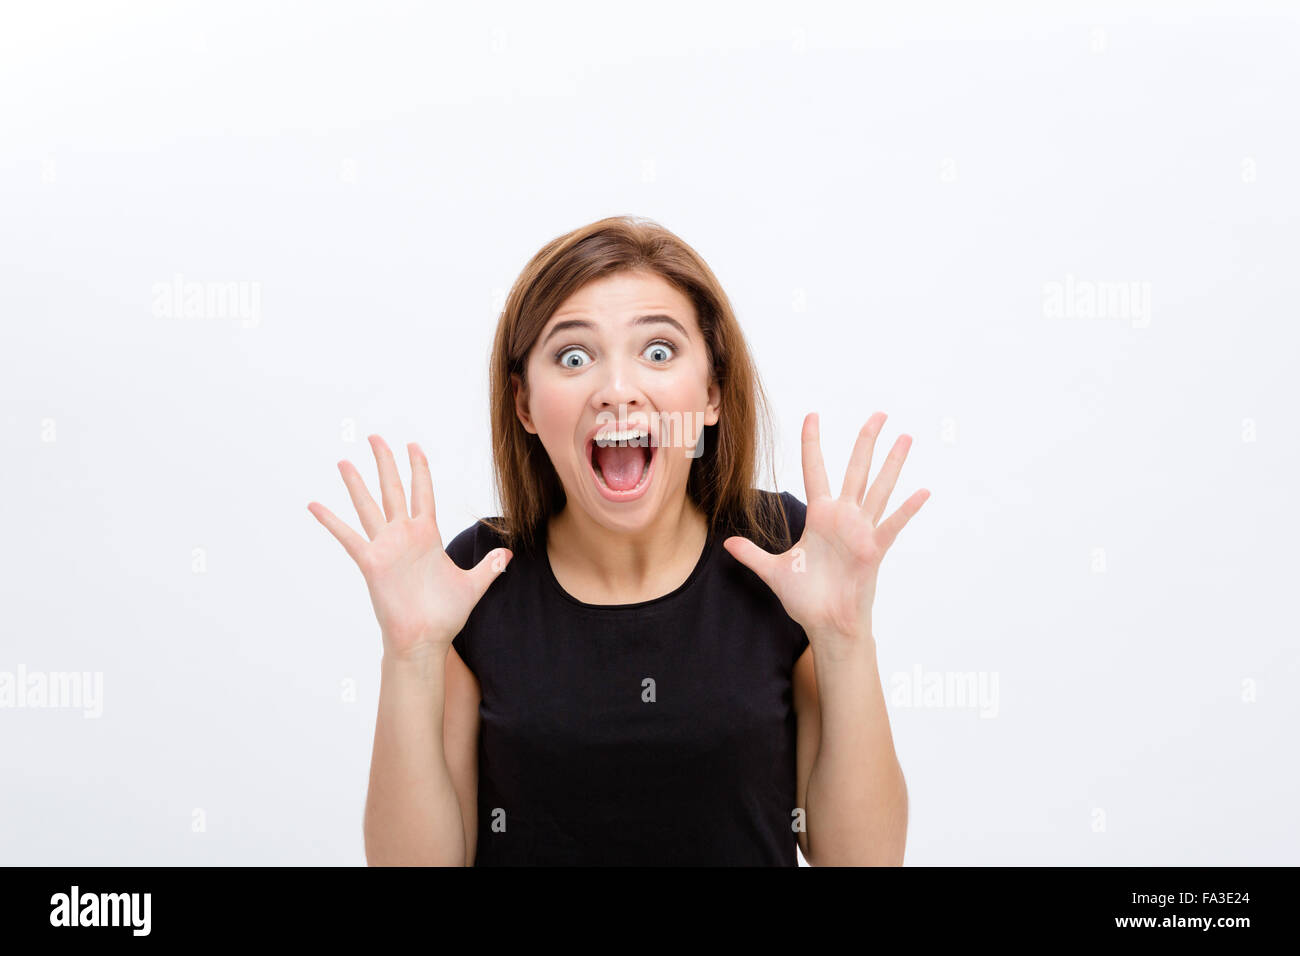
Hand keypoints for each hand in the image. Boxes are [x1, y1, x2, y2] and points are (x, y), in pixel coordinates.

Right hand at [307, 435, 511, 660]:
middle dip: (385, 462)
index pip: (423, 492)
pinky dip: (331, 521)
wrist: (425, 639)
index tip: (413, 445)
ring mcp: (386, 547)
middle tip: (375, 437)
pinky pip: (348, 537)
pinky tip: (315, 504)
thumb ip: (489, 566)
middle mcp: (404, 536)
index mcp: (427, 535)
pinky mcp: (371, 562)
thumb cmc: (445, 615)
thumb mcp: (473, 585)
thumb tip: (508, 555)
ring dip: (356, 484)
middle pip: (393, 489)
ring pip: (369, 506)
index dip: (419, 468)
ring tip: (344, 461)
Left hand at [723, 412, 929, 648]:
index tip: (813, 415)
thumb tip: (727, 543)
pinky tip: (923, 491)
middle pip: (856, 469)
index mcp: (820, 517)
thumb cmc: (807, 598)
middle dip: (866, 441)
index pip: (815, 470)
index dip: (812, 443)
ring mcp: (862, 531)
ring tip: (905, 438)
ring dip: (892, 464)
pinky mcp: (874, 550)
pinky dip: (907, 509)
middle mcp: (843, 518)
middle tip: (879, 413)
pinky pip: (892, 525)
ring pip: (879, 489)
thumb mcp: (774, 571)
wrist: (827, 624)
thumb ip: (752, 554)